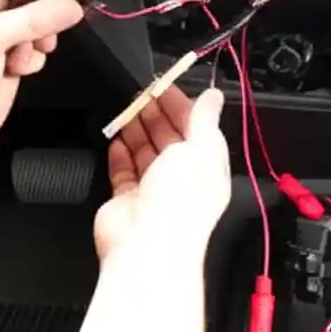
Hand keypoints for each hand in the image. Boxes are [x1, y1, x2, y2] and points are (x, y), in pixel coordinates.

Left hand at [0, 0, 94, 152]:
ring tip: (34, 50)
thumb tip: (72, 6)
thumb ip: (34, 18)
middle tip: (76, 11)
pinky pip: (40, 43)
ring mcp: (2, 31)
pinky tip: (20, 69)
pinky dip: (37, 55)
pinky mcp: (14, 54)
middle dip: (52, 4)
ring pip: (42, 17)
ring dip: (44, 34)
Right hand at [95, 87, 230, 263]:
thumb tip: (214, 95)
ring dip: (136, 129)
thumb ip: (205, 119)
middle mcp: (181, 179)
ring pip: (145, 153)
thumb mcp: (201, 148)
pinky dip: (120, 154)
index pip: (197, 129)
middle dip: (156, 114)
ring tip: (126, 108)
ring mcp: (153, 190)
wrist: (147, 245)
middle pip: (169, 139)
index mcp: (207, 167)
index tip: (164, 86)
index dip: (181, 106)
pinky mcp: (127, 200)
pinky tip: (116, 138)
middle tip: (141, 93)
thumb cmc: (180, 202)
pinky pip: (123, 172)